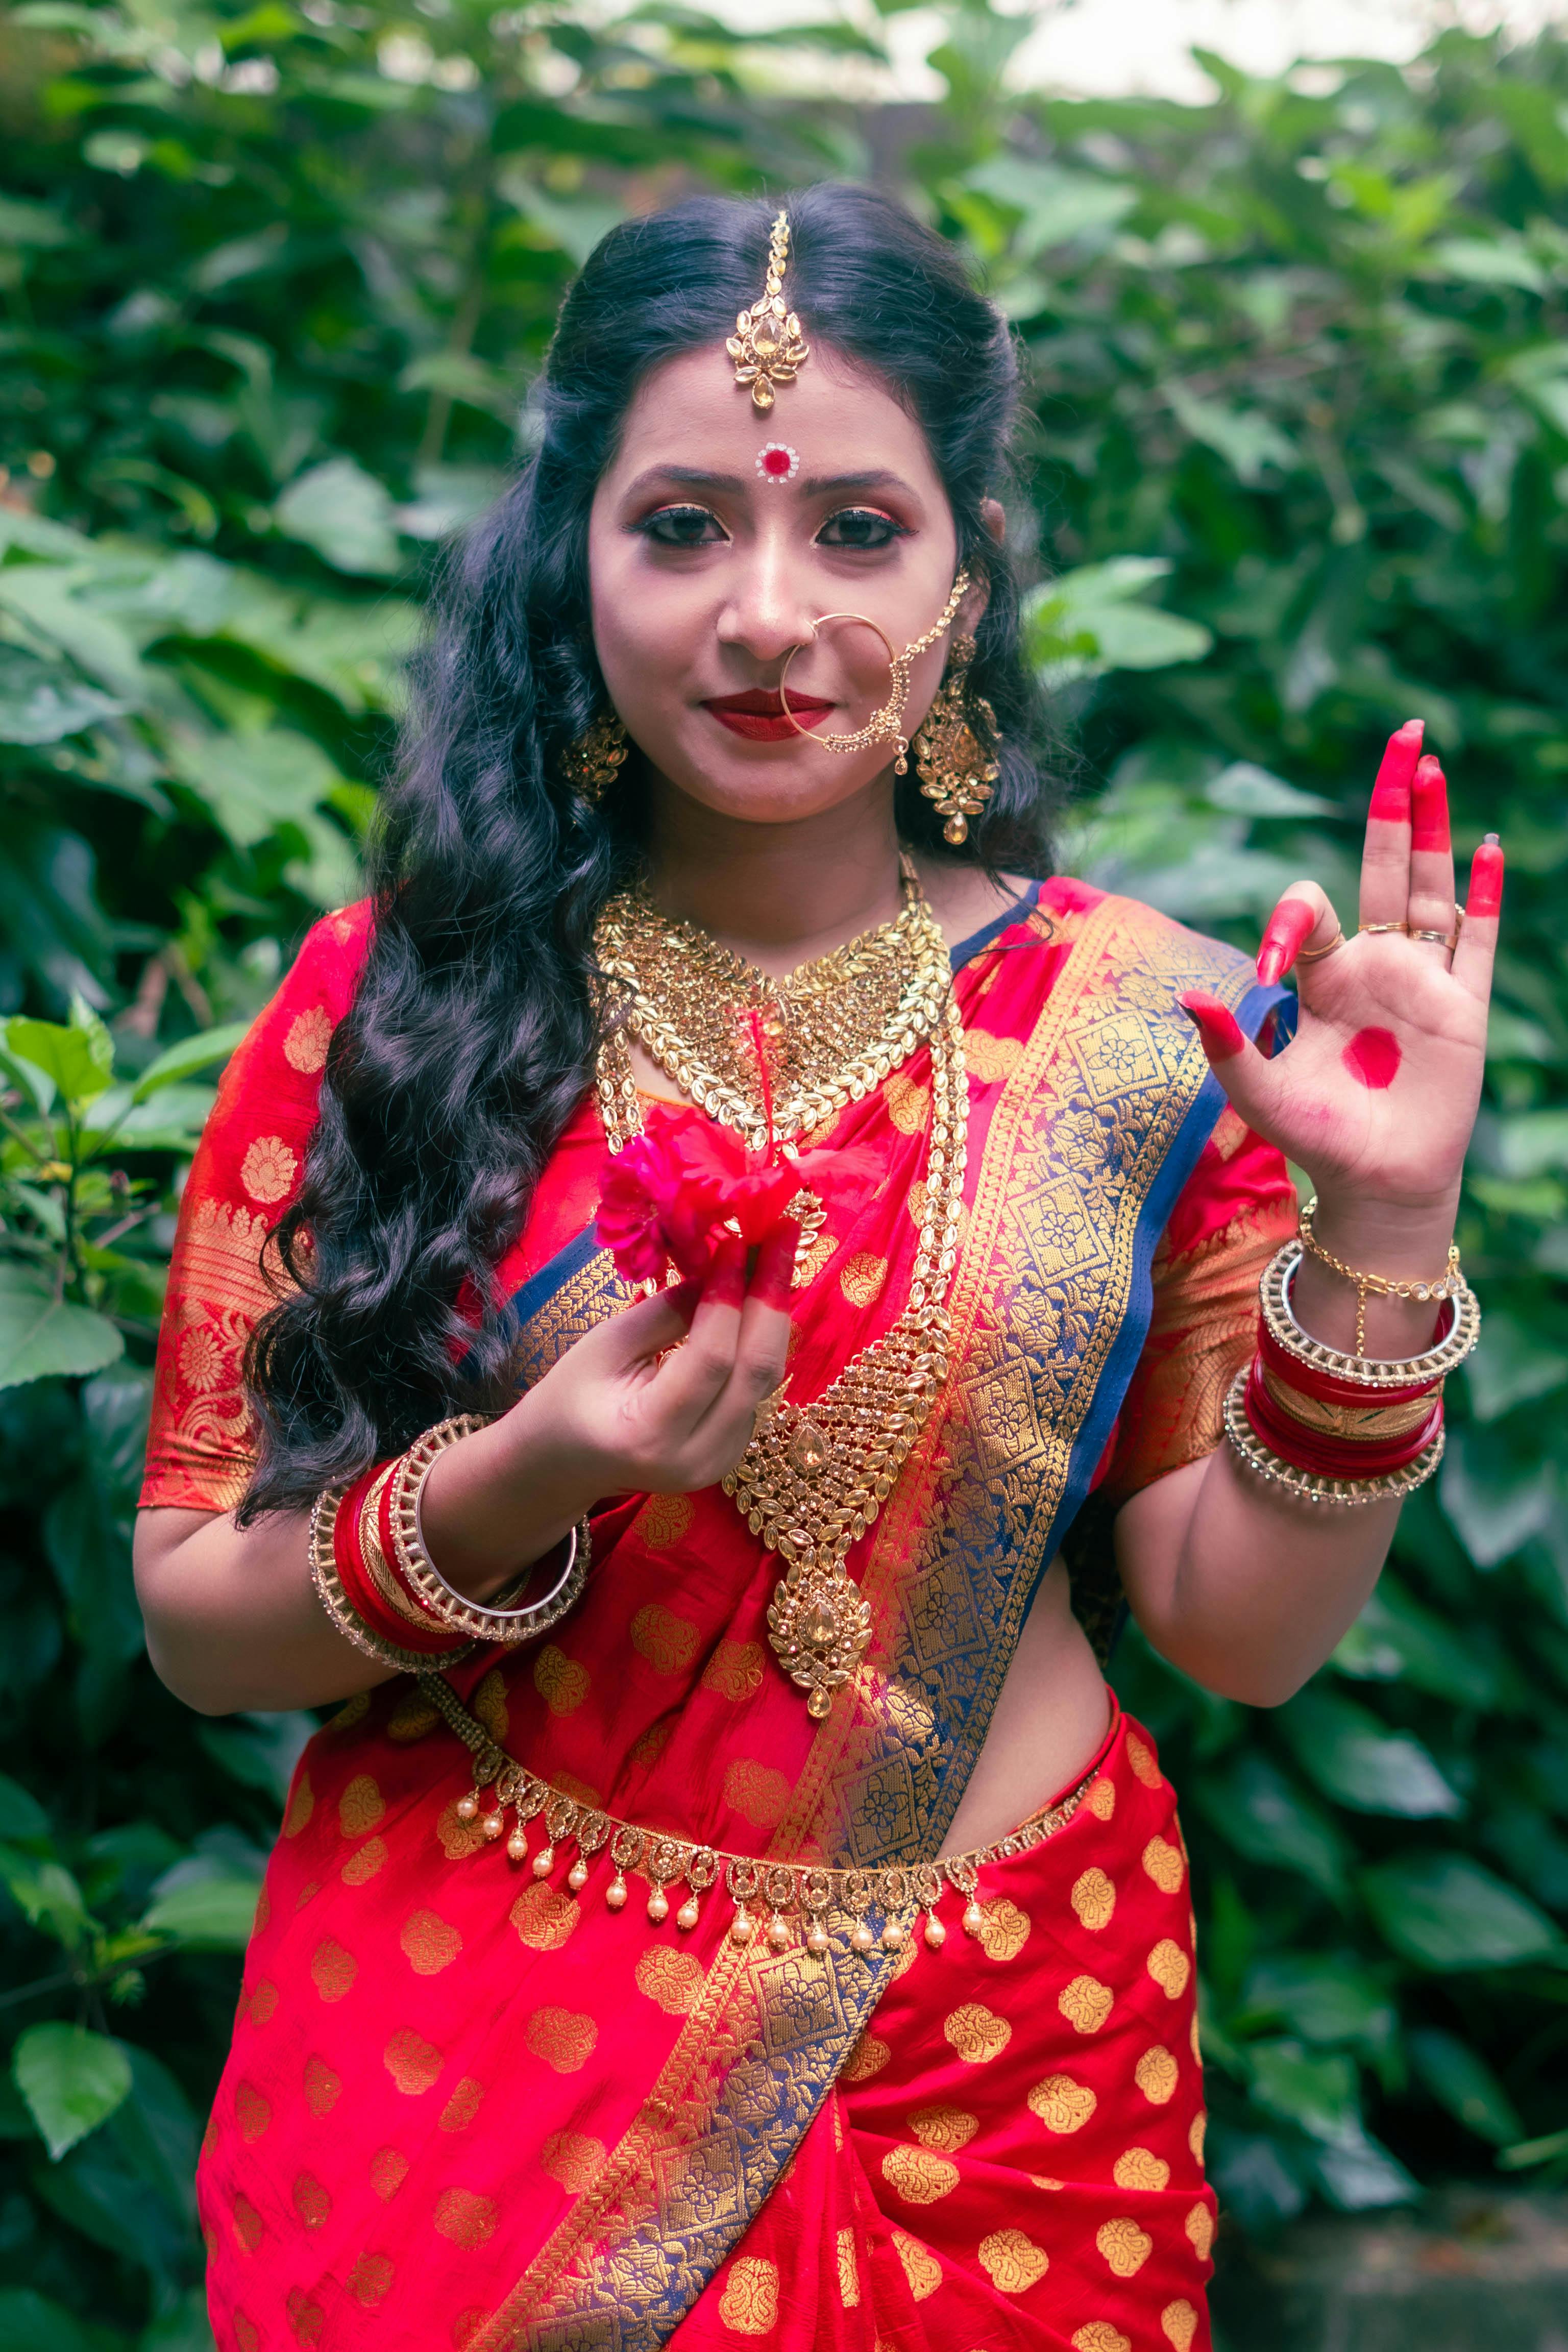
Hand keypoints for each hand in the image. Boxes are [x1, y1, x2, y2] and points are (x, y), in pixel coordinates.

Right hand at [419, 1225, 795, 1594]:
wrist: (565, 1463)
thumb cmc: (570, 1397)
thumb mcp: (605, 1345)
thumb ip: (667, 1311)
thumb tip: (721, 1262)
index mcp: (650, 1434)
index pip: (711, 1359)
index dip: (730, 1296)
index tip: (736, 1240)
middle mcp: (697, 1457)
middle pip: (757, 1371)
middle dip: (773, 1297)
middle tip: (782, 1234)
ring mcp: (720, 1461)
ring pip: (766, 1379)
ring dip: (773, 1314)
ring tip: (775, 1254)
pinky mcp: (732, 1454)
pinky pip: (758, 1388)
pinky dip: (760, 1340)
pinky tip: (758, 1299)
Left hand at [1180, 722, 1501, 1236]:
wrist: (1375, 1182)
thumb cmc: (1314, 1135)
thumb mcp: (1259, 1092)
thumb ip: (1229, 1045)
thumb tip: (1193, 997)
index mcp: (1321, 975)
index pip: (1311, 909)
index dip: (1290, 916)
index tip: (1271, 962)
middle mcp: (1373, 964)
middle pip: (1383, 865)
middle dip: (1391, 803)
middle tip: (1404, 736)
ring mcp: (1422, 981)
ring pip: (1431, 887)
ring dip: (1435, 828)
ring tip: (1433, 766)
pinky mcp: (1463, 1008)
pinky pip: (1478, 942)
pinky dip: (1484, 897)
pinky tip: (1486, 849)